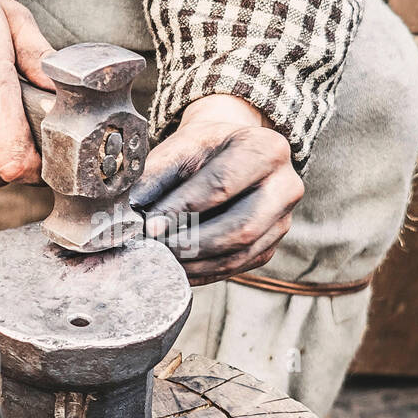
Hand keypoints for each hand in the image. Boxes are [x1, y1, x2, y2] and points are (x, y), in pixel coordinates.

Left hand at [130, 94, 303, 284]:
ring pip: (239, 254)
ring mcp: (283, 220)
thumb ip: (158, 174)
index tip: (150, 224)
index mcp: (267, 149)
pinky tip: (176, 268)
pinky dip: (203, 271)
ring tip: (161, 260)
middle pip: (240, 227)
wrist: (230, 153)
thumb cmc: (205, 149)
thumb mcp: (181, 146)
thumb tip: (131, 208)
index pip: (222, 185)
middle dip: (191, 243)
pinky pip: (237, 267)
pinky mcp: (271, 245)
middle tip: (155, 248)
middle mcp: (286, 186)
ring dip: (195, 263)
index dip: (183, 208)